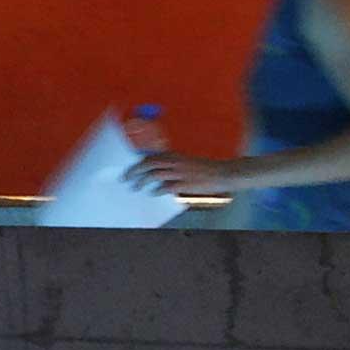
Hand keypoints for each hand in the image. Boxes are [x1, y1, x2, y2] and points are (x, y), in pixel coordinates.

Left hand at [125, 151, 240, 195]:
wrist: (224, 173)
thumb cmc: (206, 169)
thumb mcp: (188, 163)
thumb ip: (173, 165)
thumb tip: (157, 172)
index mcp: (176, 155)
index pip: (152, 155)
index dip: (138, 161)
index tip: (130, 166)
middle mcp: (176, 161)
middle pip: (149, 163)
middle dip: (135, 170)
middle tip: (126, 178)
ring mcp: (180, 172)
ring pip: (154, 174)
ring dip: (142, 181)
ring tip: (135, 187)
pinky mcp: (185, 184)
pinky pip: (166, 187)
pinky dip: (157, 190)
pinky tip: (153, 193)